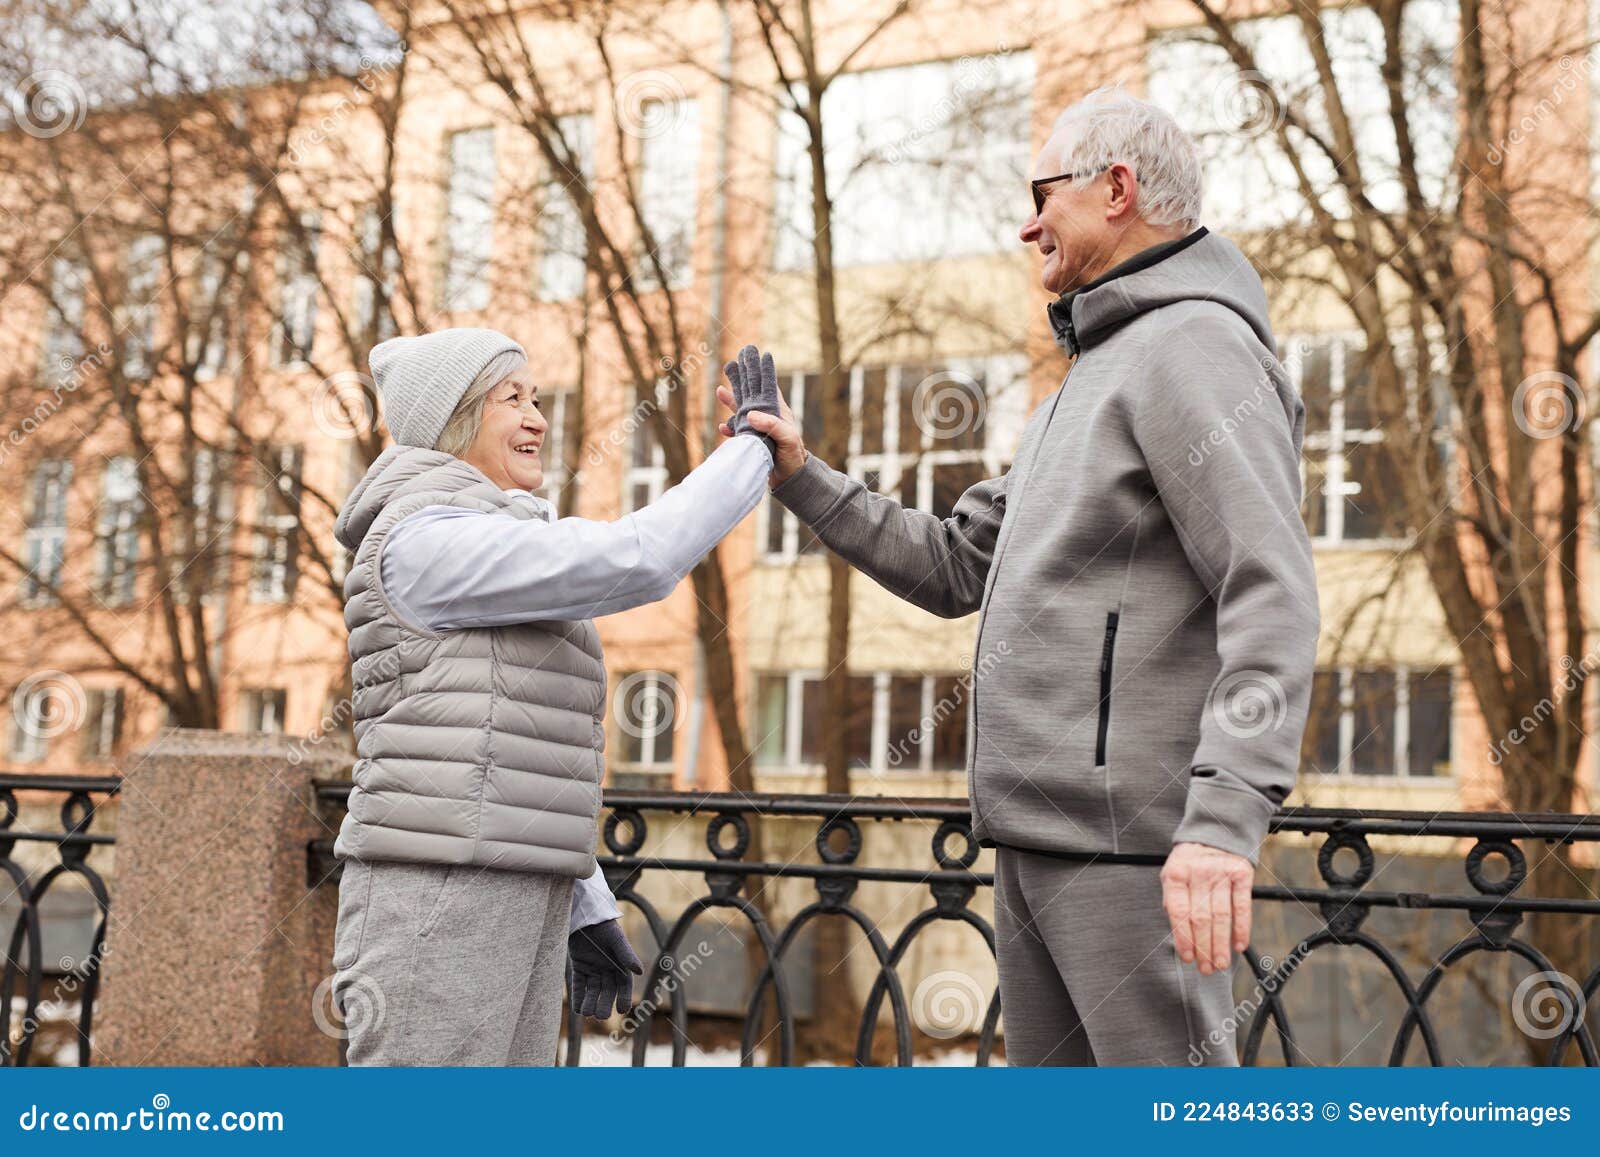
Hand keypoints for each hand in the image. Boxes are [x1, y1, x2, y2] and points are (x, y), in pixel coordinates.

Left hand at [567, 918, 643, 1019]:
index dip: (623, 997)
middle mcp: (607, 969)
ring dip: (590, 1002)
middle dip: (604, 1004)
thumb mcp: (616, 939)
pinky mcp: (579, 967)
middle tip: (600, 1016)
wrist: (584, 914)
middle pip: (607, 991)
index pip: (623, 985)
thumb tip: (640, 971)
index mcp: (620, 963)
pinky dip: (578, 996)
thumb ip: (626, 954)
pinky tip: (577, 1008)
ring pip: (592, 991)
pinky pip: (579, 985)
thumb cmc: (604, 925)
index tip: (621, 1010)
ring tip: (586, 1012)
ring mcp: (593, 969)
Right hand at [716, 348, 806, 485]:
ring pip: (741, 411)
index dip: (760, 371)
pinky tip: (723, 426)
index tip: (753, 357)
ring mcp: (758, 428)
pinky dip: (729, 428)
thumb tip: (749, 414)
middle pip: (751, 394)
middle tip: (732, 364)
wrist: (790, 478)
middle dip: (741, 381)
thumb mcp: (787, 438)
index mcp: (777, 411)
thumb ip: (770, 425)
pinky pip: (737, 431)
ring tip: (720, 389)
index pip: (767, 386)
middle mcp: (767, 417)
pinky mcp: (752, 441)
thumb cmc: (793, 455)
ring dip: (731, 402)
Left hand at [1160, 842, 1252, 974]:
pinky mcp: (1241, 874)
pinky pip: (1242, 906)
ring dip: (1221, 944)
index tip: (1188, 958)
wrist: (1214, 835)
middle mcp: (1198, 873)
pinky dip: (1242, 928)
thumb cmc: (1190, 862)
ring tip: (1221, 963)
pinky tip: (1239, 945)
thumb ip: (1174, 901)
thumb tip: (1179, 933)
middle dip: (1204, 947)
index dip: (1184, 938)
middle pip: (1201, 918)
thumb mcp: (1173, 875)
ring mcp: (1221, 873)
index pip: (1179, 913)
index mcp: (1175, 875)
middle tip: (1206, 968)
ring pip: (1221, 916)